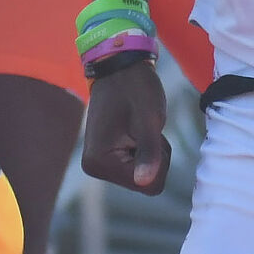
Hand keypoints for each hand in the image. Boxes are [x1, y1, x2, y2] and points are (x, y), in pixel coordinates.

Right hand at [81, 61, 170, 193]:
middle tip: (144, 128)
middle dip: (155, 158)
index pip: (149, 186)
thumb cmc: (136, 89)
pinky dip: (144, 150)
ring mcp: (99, 163)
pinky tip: (135, 130)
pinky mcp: (106, 157)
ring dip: (150, 153)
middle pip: (145, 184)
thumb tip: (145, 183)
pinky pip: (137, 167)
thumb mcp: (149, 122)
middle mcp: (94, 167)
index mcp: (100, 162)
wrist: (120, 67)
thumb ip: (149, 153)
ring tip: (139, 126)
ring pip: (143, 176)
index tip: (148, 133)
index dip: (159, 160)